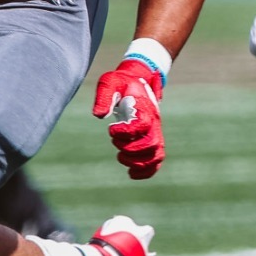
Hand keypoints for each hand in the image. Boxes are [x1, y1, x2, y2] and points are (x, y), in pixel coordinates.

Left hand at [93, 59, 164, 179]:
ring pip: (156, 155)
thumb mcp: (110, 82)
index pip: (143, 125)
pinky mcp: (153, 141)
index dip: (127, 132)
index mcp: (145, 108)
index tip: (111, 129)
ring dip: (138, 162)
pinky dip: (147, 171)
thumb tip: (99, 115)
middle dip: (131, 150)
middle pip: (152, 144)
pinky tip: (131, 173)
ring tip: (120, 157)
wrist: (135, 82)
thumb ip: (104, 96)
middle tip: (115, 143)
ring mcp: (155, 133)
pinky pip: (156, 161)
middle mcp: (154, 122)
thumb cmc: (120, 83)